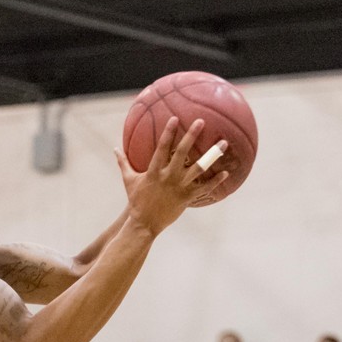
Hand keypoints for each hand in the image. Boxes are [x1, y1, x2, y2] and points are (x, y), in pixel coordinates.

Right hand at [115, 117, 228, 234]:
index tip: (175, 118)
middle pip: (182, 153)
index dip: (169, 132)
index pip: (162, 147)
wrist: (144, 223)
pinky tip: (226, 173)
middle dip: (192, 136)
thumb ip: (123, 163)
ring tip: (224, 144)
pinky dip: (215, 181)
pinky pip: (204, 188)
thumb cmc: (136, 200)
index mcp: (154, 170)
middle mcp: (168, 176)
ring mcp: (179, 187)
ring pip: (199, 168)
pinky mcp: (187, 198)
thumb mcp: (128, 180)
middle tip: (201, 121)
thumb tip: (115, 149)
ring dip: (212, 155)